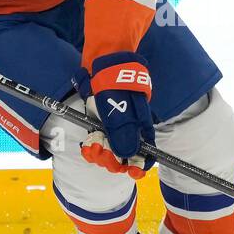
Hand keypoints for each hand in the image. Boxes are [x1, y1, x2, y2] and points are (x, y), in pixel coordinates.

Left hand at [73, 52, 155, 178]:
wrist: (102, 60)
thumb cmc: (116, 82)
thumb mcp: (121, 108)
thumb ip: (124, 132)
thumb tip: (128, 156)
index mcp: (140, 125)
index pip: (145, 151)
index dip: (140, 164)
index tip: (133, 172)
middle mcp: (128, 128)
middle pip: (125, 154)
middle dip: (115, 160)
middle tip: (105, 158)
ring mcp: (113, 125)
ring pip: (110, 149)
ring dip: (101, 155)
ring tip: (94, 151)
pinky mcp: (99, 122)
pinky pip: (97, 140)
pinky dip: (93, 146)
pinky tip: (89, 147)